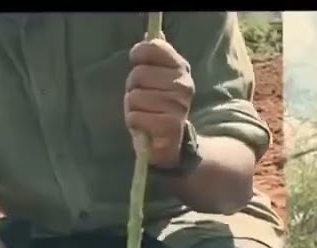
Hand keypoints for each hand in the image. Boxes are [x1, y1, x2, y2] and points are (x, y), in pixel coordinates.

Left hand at [124, 37, 194, 167]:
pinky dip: (134, 123)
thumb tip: (151, 35)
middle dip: (133, 88)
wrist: (171, 144)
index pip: (152, 47)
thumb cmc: (156, 108)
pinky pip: (135, 117)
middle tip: (143, 100)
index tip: (138, 65)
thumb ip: (155, 58)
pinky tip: (145, 127)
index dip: (139, 56)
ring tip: (145, 115)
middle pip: (138, 74)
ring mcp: (178, 106)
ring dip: (133, 109)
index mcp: (180, 68)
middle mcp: (183, 85)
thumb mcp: (156, 79)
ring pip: (134, 97)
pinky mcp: (170, 126)